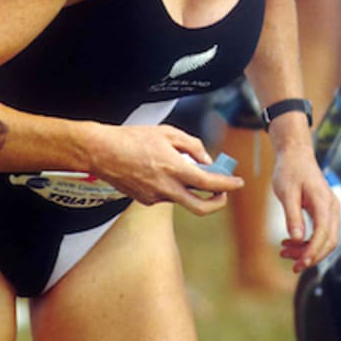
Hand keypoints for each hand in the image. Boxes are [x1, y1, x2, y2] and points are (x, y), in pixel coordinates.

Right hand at [90, 123, 244, 214]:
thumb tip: (206, 159)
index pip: (210, 183)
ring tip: (182, 166)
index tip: (238, 182)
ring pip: (182, 198)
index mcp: (175, 169)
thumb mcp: (167, 133)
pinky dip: (171, 186)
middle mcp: (167, 189)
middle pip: (201, 207)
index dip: (228, 184)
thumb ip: (191, 145)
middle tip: (222, 192)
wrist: (101, 152)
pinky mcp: (144, 200)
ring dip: (189, 187)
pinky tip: (158, 170)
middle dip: (217, 202)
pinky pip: (165, 195)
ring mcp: (155, 197)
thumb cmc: (133, 138)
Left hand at [272, 142, 338, 272]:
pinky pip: (321, 232)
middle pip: (329, 241)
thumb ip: (292, 215)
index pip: (323, 234)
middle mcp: (332, 207)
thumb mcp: (286, 193)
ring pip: (325, 239)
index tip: (300, 264)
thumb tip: (297, 238)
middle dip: (311, 255)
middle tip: (292, 265)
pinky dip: (307, 241)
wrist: (296, 155)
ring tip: (285, 252)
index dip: (312, 252)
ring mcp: (330, 209)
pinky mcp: (324, 210)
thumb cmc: (290, 170)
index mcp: (324, 202)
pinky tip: (290, 243)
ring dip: (307, 250)